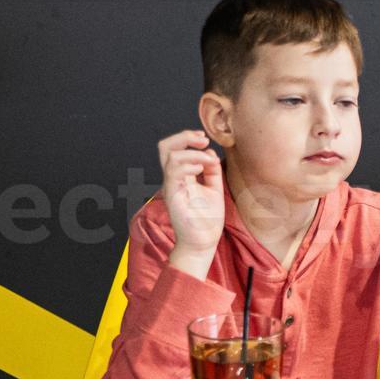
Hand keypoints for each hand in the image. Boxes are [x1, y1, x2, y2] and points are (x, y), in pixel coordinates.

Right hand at [157, 130, 225, 270]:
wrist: (203, 243)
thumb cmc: (206, 219)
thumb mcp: (214, 188)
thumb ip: (212, 170)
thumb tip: (210, 152)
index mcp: (181, 175)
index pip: (175, 148)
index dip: (188, 137)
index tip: (205, 140)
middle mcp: (173, 179)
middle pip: (165, 146)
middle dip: (184, 136)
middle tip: (203, 140)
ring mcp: (171, 186)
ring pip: (170, 156)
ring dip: (192, 152)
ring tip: (208, 161)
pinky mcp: (173, 196)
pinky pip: (173, 173)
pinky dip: (187, 165)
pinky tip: (200, 170)